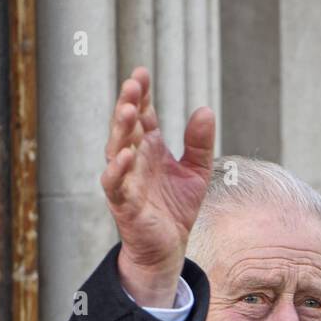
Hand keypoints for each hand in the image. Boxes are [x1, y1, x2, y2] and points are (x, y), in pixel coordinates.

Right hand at [100, 66, 215, 298]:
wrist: (169, 248)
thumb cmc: (176, 208)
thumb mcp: (196, 171)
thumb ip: (199, 143)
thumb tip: (205, 110)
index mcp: (149, 148)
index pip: (143, 114)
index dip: (142, 95)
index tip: (142, 73)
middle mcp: (134, 160)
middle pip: (127, 126)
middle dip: (128, 104)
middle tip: (133, 83)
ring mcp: (126, 181)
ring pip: (116, 149)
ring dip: (120, 130)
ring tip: (128, 110)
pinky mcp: (124, 204)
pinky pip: (115, 184)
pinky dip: (118, 170)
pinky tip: (125, 154)